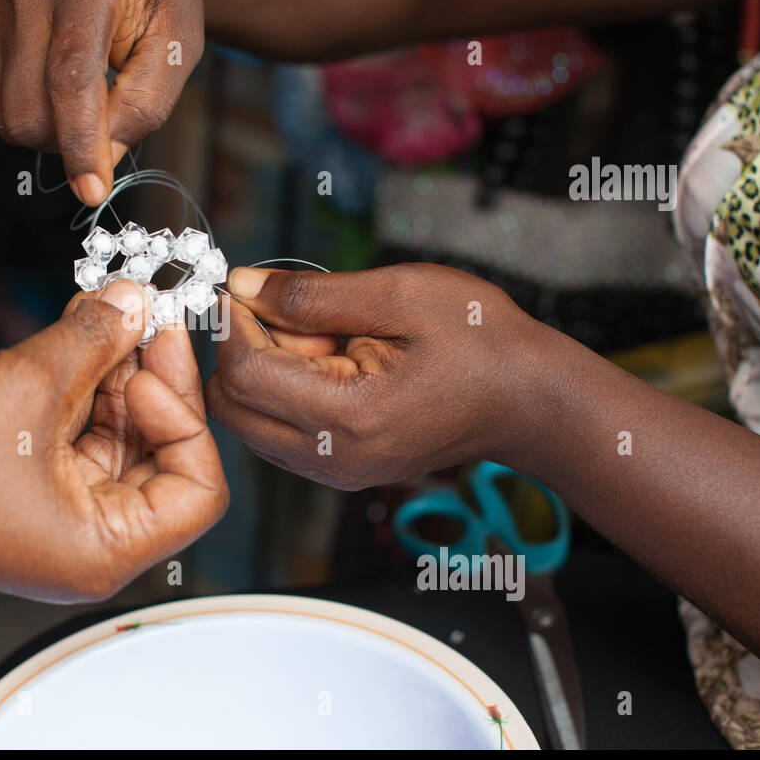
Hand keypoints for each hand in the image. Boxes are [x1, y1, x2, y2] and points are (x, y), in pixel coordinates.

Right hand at [0, 0, 203, 204]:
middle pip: (29, 109)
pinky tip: (56, 81)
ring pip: (8, 116)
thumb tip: (100, 160)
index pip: (71, 79)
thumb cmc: (156, 0)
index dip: (80, 143)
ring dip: (50, 129)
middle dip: (68, 141)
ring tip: (85, 93)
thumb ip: (143, 107)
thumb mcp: (176, 49)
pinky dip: (31, 110)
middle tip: (107, 121)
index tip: (93, 190)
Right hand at [0, 279, 226, 601]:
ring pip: (120, 435)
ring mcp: (61, 512)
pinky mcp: (33, 483)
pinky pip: (81, 430)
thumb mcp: (27, 385)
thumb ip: (95, 340)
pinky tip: (84, 327)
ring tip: (111, 308)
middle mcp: (90, 540)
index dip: (186, 418)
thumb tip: (137, 301)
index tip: (155, 360)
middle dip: (152, 381)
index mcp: (103, 549)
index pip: (198, 491)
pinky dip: (84, 382)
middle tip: (145, 316)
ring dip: (117, 371)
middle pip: (161, 456)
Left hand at [204, 264, 542, 489]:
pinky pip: (275, 433)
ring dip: (262, 376)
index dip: (234, 324)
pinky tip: (329, 367)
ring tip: (321, 343)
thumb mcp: (399, 294)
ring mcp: (335, 473)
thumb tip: (243, 286)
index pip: (245, 374)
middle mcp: (333, 459)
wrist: (528, 400)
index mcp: (349, 416)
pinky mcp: (339, 472)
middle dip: (242, 353)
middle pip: (231, 407)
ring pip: (248, 423)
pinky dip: (282, 395)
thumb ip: (311, 294)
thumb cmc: (479, 341)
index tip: (250, 289)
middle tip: (291, 317)